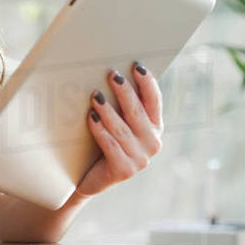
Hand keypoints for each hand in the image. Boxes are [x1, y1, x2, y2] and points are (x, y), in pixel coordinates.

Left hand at [75, 62, 163, 197]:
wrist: (89, 178)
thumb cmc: (103, 143)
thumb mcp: (118, 123)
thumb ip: (123, 105)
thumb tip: (114, 73)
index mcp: (155, 127)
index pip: (155, 100)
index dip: (147, 82)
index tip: (136, 66)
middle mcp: (153, 143)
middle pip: (137, 112)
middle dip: (125, 92)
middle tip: (112, 74)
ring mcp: (140, 159)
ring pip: (122, 129)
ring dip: (108, 110)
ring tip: (95, 95)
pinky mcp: (124, 170)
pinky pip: (110, 145)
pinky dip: (100, 130)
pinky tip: (91, 117)